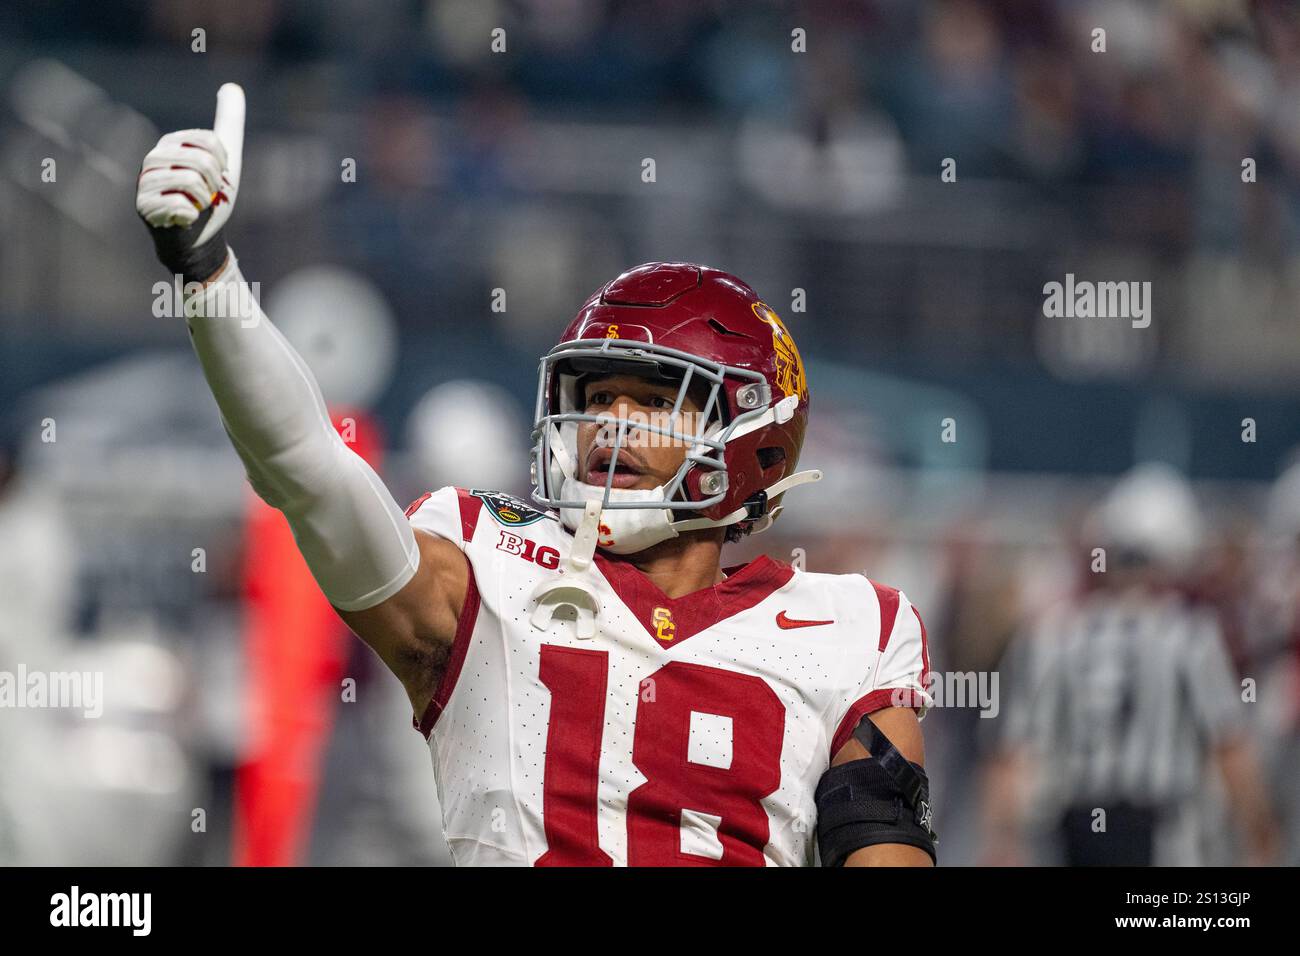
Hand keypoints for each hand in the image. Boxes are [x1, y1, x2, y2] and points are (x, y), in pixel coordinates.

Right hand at [136, 83, 244, 282]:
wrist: (199, 239)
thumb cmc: (210, 199)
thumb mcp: (224, 160)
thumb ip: (228, 124)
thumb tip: (232, 86)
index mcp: (171, 143)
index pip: (212, 143)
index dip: (223, 165)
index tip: (216, 177)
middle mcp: (153, 159)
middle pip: (203, 162)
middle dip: (215, 185)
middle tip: (206, 196)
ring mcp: (145, 182)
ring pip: (193, 183)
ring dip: (204, 201)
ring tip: (195, 206)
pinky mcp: (144, 207)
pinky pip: (183, 206)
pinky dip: (192, 216)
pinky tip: (183, 218)